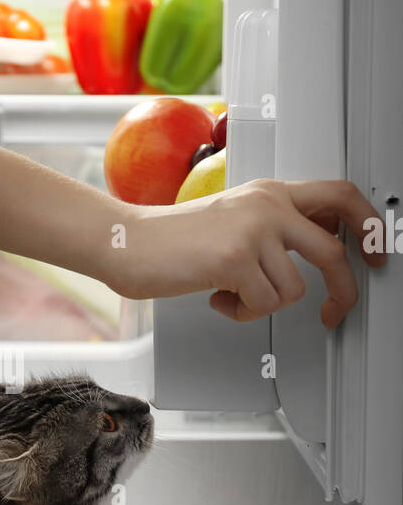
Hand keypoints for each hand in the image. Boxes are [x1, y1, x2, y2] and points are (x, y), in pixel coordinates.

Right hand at [113, 178, 386, 327]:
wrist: (129, 242)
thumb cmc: (174, 239)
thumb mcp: (234, 219)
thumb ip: (275, 227)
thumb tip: (319, 248)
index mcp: (271, 192)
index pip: (340, 196)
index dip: (367, 227)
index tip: (374, 253)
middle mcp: (268, 205)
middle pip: (333, 251)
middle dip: (343, 290)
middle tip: (335, 310)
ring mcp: (253, 230)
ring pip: (293, 289)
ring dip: (263, 304)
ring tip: (234, 293)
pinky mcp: (235, 259)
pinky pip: (262, 304)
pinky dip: (241, 312)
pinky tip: (218, 297)